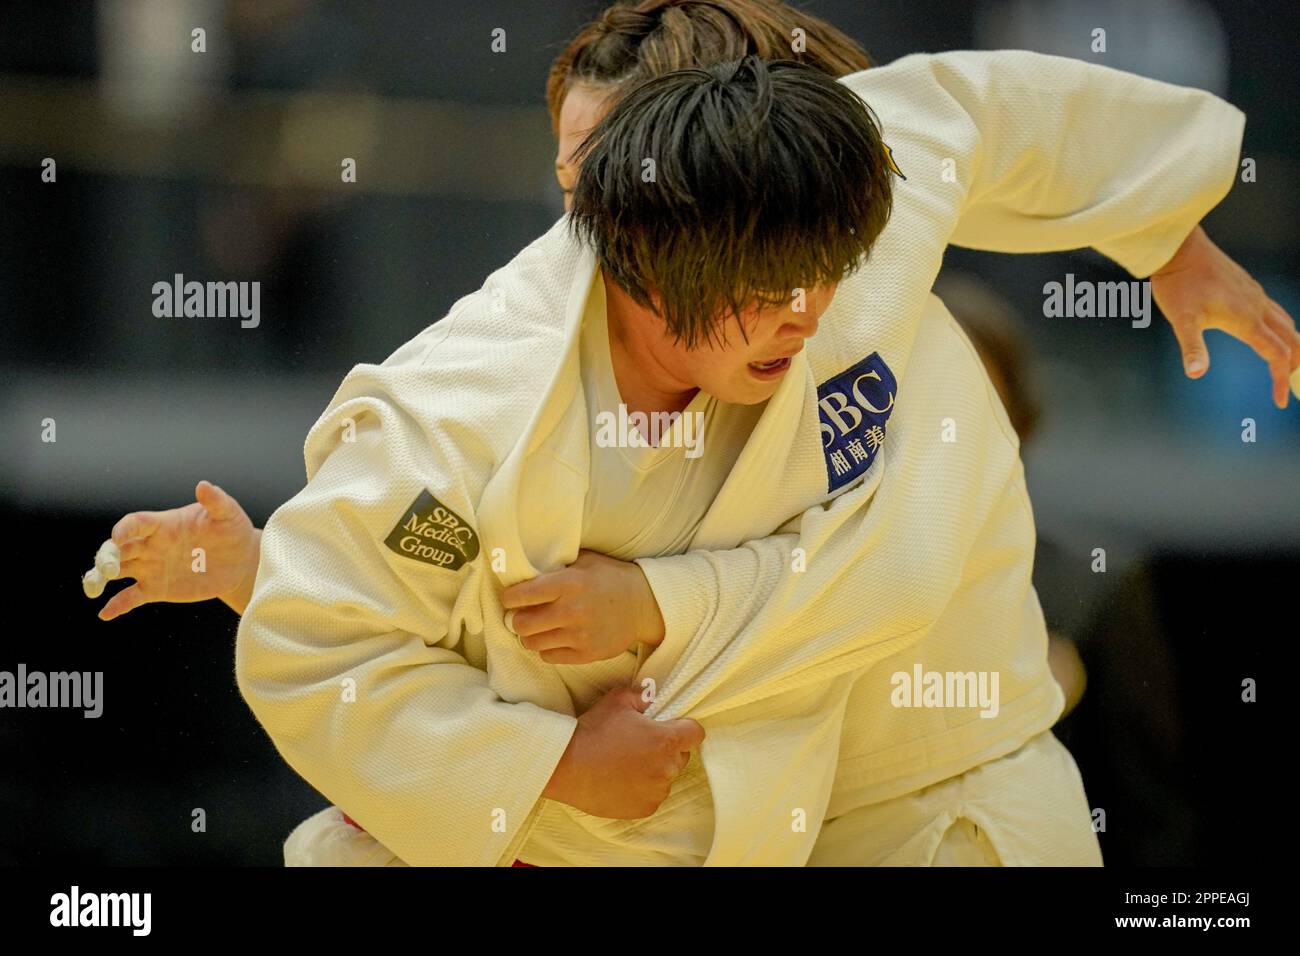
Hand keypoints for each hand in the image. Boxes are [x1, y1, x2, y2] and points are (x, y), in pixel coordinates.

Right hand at [97, 481, 261, 619]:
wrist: (240, 560)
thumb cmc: (232, 530)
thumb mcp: (228, 514)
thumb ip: (216, 501)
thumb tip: (203, 485)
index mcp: (163, 525)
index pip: (136, 523)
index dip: (125, 528)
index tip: (118, 536)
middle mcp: (150, 545)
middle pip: (118, 548)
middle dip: (107, 556)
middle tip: (108, 568)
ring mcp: (150, 567)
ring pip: (116, 571)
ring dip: (99, 578)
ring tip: (91, 589)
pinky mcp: (156, 588)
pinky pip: (130, 597)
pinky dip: (116, 605)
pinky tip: (105, 613)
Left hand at [500, 549, 665, 663]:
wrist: (644, 604)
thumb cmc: (611, 578)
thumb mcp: (585, 561)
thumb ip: (557, 565)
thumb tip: (524, 570)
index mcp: (568, 583)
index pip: (521, 595)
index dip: (509, 597)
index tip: (511, 597)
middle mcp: (571, 610)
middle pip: (521, 624)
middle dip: (518, 618)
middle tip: (524, 614)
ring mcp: (579, 635)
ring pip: (532, 643)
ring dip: (531, 635)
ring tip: (539, 627)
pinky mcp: (587, 654)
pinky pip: (549, 657)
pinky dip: (547, 648)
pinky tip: (555, 637)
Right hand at [541, 686, 704, 818]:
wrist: (567, 766)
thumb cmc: (593, 731)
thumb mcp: (617, 700)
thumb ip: (642, 695)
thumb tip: (651, 697)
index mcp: (666, 740)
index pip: (696, 733)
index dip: (684, 727)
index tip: (670, 727)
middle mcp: (667, 768)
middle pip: (681, 756)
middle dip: (666, 749)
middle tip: (639, 743)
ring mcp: (657, 791)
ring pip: (666, 777)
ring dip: (654, 770)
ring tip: (625, 763)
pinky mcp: (644, 809)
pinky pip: (652, 796)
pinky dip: (642, 789)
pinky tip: (620, 779)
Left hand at [1151, 225, 1299, 408]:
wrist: (1180, 250)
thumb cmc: (1178, 285)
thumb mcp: (1181, 320)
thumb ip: (1192, 347)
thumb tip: (1196, 373)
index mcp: (1247, 320)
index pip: (1276, 355)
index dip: (1281, 380)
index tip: (1279, 401)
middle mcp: (1258, 308)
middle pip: (1292, 340)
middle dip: (1296, 366)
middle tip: (1293, 388)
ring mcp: (1255, 296)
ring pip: (1287, 323)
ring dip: (1293, 346)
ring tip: (1290, 365)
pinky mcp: (1249, 288)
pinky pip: (1276, 311)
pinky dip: (1283, 328)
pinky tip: (1271, 332)